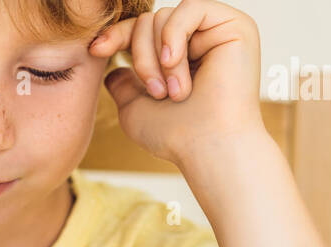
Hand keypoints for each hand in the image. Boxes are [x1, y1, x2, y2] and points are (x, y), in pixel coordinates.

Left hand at [88, 0, 265, 166]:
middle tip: (157, 93)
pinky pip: (190, 7)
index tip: (95, 50)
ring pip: (163, 17)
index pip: (142, 32)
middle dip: (142, 56)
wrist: (208, 148)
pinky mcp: (235, 25)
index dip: (117, 36)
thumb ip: (124, 85)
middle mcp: (202, 40)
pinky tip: (175, 63)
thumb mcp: (136, 108)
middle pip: (149, 22)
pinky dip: (173, 36)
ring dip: (158, 57)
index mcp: (183, 57)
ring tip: (174, 91)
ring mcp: (219, 31)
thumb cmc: (175, 135)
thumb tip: (114, 69)